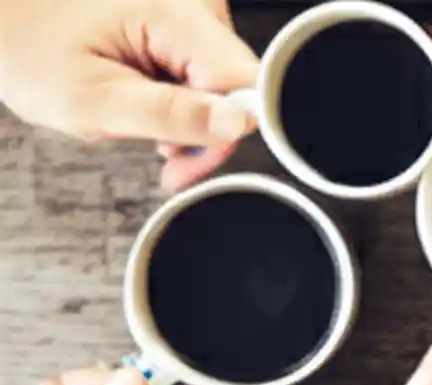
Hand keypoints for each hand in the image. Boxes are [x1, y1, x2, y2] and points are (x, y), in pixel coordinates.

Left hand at [0, 0, 259, 192]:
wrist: (2, 13)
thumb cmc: (28, 47)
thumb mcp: (92, 100)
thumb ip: (171, 115)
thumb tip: (240, 124)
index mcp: (175, 12)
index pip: (245, 81)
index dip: (229, 129)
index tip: (190, 158)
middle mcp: (192, 2)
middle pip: (237, 85)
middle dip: (205, 131)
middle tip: (165, 159)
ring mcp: (188, 7)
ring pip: (222, 83)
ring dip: (191, 116)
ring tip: (142, 121)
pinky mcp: (182, 18)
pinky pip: (204, 69)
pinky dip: (181, 96)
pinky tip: (148, 100)